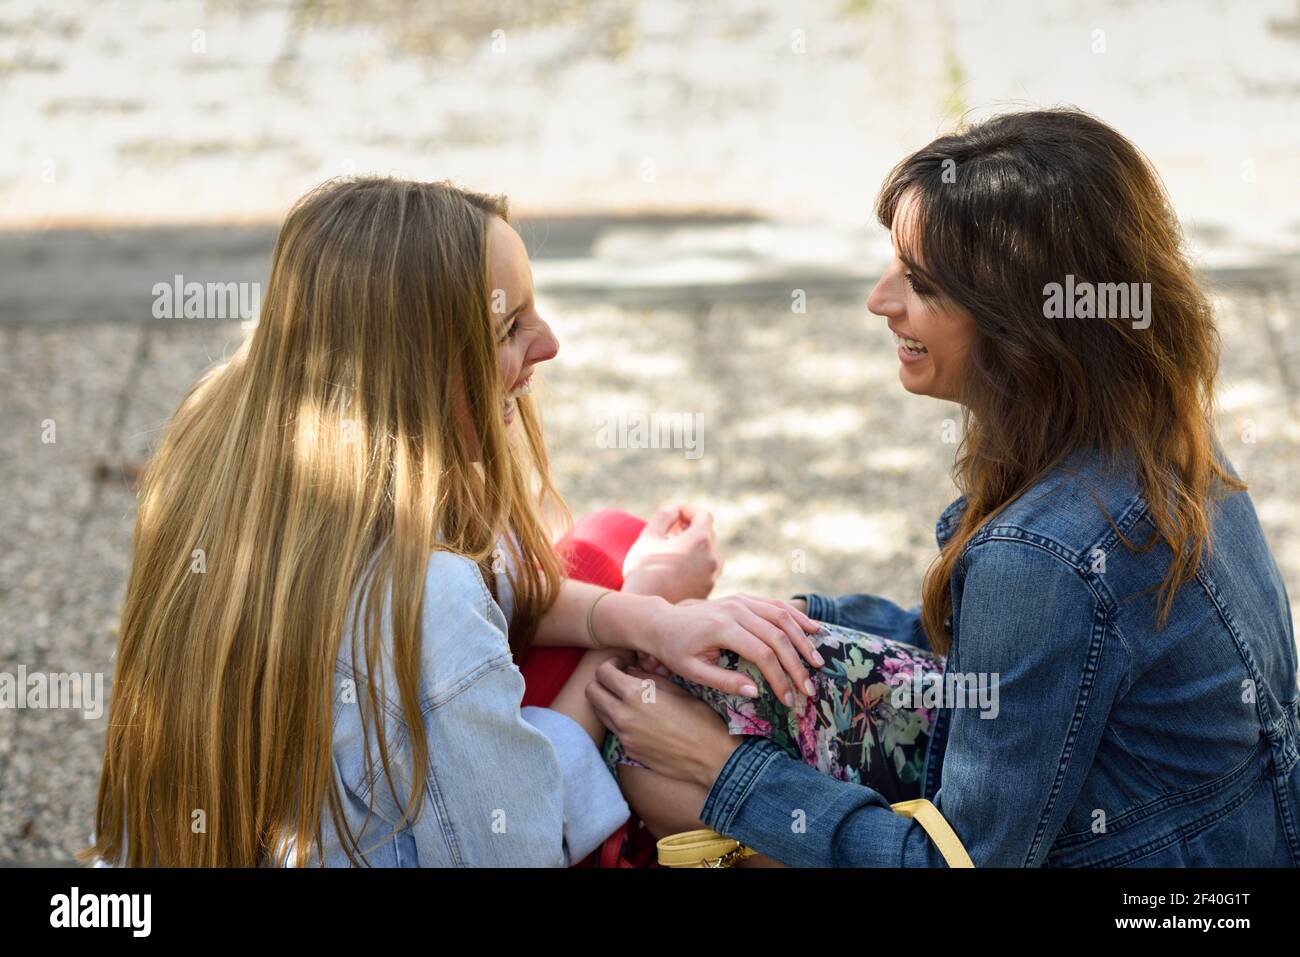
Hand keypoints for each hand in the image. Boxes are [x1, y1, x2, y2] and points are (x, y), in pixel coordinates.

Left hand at [587, 660, 741, 788]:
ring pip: (600, 712)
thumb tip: (631, 671)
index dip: (610, 664)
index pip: (602, 673)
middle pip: (591, 692)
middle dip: (601, 682)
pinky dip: (621, 721)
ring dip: (608, 701)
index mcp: (636, 695)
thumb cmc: (701, 719)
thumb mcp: (677, 690)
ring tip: (628, 699)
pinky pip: (615, 730)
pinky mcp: (629, 751)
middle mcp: (623, 716)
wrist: (712, 758)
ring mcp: (624, 736)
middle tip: (618, 680)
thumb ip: (648, 678)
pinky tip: (640, 720)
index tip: (621, 665)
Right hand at [621, 504, 722, 604]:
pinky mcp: (708, 591)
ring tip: (673, 549)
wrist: (647, 611)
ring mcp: (712, 576)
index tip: (674, 515)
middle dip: (690, 528)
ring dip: (694, 546)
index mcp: (700, 540)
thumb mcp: (648, 536)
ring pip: (709, 552)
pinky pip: (706, 569)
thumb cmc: (644, 571)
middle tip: (671, 530)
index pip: (703, 515)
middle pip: (708, 534)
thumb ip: (664, 516)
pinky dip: (696, 562)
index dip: (688, 511)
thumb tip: (674, 511)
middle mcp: (712, 557)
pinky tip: (677, 567)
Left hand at [643, 593, 823, 706]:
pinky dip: (797, 617)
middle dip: (797, 664)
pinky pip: (777, 605)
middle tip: (809, 689)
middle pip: (777, 636)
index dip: (779, 678)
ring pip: (782, 616)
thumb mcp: (693, 671)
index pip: (762, 654)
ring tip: (817, 663)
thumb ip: (724, 682)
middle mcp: (735, 609)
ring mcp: (742, 600)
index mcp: (722, 628)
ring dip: (803, 639)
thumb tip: (757, 693)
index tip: (789, 700)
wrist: (662, 621)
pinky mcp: (745, 598)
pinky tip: (814, 630)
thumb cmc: (675, 650)